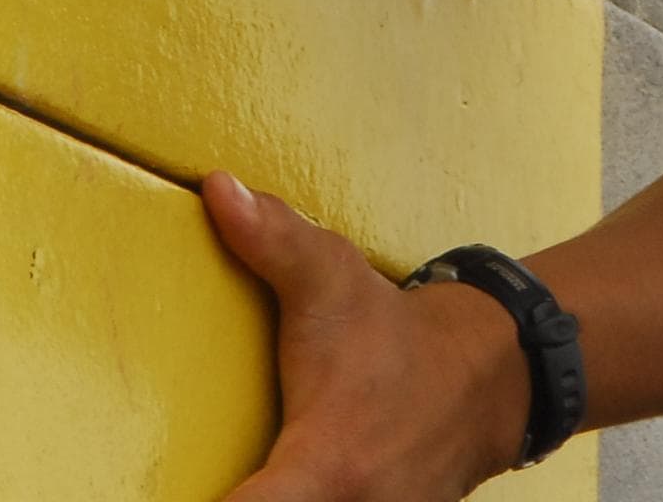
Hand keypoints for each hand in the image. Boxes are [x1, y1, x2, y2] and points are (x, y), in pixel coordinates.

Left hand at [205, 172, 534, 500]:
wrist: (490, 375)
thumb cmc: (394, 334)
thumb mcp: (333, 278)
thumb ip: (272, 238)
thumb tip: (219, 190)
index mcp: (325, 463)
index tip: (172, 488)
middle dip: (231, 494)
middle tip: (188, 475)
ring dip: (272, 497)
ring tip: (227, 469)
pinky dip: (303, 498)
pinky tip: (276, 475)